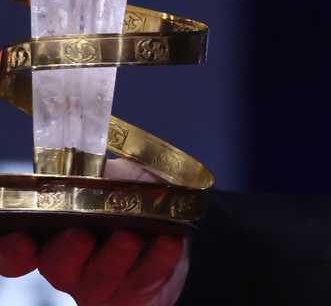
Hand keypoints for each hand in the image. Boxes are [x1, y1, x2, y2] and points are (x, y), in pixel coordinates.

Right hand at [0, 159, 188, 304]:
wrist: (180, 223)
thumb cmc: (139, 196)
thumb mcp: (123, 175)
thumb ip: (107, 173)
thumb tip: (101, 171)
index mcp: (56, 230)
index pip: (19, 248)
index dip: (13, 249)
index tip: (22, 239)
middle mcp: (71, 260)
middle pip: (55, 264)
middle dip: (66, 250)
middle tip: (81, 234)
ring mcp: (99, 282)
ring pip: (97, 279)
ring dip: (114, 256)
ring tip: (131, 236)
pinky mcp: (131, 296)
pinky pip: (142, 282)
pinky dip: (157, 260)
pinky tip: (168, 242)